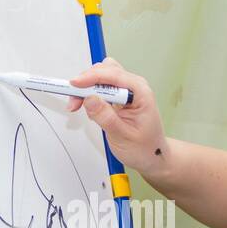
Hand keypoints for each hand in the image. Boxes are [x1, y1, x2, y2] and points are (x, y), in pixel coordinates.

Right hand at [67, 57, 167, 176]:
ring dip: (87, 88)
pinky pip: (102, 87)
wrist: (152, 157)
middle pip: (105, 71)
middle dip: (86, 83)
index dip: (91, 77)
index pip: (114, 75)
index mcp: (140, 92)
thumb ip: (106, 117)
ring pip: (102, 77)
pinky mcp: (120, 96)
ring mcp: (127, 91)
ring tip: (79, 106)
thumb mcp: (122, 136)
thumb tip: (89, 99)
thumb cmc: (144, 148)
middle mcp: (134, 87)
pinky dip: (90, 94)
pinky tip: (90, 110)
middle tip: (74, 102)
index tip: (74, 85)